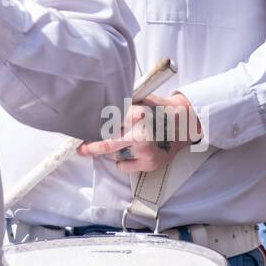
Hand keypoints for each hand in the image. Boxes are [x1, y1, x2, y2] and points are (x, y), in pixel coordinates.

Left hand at [78, 93, 199, 172]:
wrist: (184, 123)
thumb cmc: (159, 109)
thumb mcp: (141, 99)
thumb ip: (122, 105)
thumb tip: (95, 111)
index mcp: (136, 114)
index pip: (106, 125)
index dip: (91, 130)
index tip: (81, 133)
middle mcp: (140, 134)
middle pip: (106, 144)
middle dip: (91, 147)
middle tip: (82, 149)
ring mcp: (145, 151)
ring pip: (114, 155)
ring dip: (111, 151)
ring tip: (121, 142)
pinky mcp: (149, 163)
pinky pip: (124, 166)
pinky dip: (122, 160)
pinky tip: (130, 151)